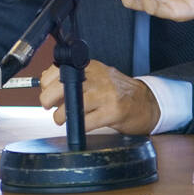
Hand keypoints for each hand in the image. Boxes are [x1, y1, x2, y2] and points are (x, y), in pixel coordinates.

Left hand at [39, 60, 159, 135]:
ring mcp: (106, 94)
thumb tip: (47, 84)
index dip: (47, 82)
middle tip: (49, 107)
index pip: (60, 69)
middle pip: (62, 86)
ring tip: (63, 119)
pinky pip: (87, 122)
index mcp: (92, 67)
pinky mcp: (113, 112)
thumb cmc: (119, 92)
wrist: (147, 103)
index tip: (46, 90)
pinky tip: (81, 126)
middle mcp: (98, 78)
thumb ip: (76, 78)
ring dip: (61, 116)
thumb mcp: (98, 78)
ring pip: (72, 105)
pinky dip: (79, 127)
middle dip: (48, 99)